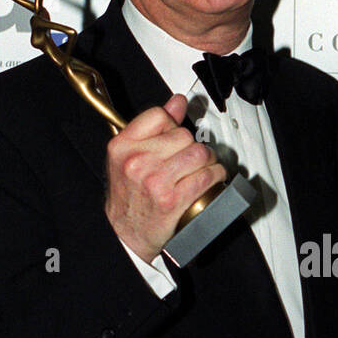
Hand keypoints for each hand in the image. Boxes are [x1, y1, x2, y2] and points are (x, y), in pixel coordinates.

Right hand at [104, 94, 225, 261]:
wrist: (124, 235)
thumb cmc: (127, 197)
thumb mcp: (127, 157)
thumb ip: (151, 128)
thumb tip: (177, 102)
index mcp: (122, 146)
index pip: (159, 115)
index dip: (173, 124)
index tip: (177, 133)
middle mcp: (137, 161)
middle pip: (184, 135)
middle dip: (193, 146)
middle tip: (192, 159)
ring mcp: (155, 180)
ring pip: (199, 153)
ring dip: (209, 161)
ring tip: (203, 168)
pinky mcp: (172, 199)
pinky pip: (206, 176)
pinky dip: (215, 177)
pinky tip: (212, 180)